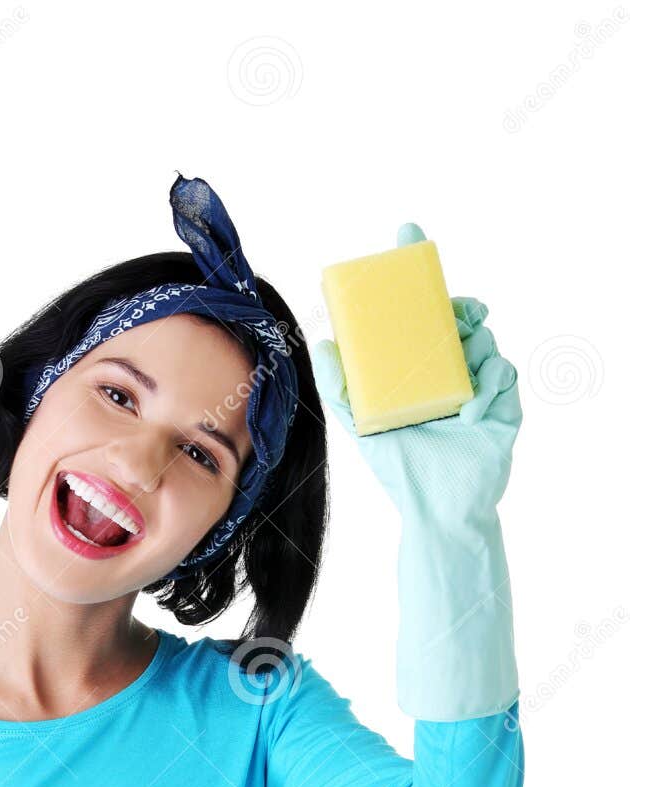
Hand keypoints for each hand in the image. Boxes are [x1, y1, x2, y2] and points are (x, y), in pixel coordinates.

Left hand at [311, 223, 521, 520]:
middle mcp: (450, 372)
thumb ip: (340, 387)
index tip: (409, 234)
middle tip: (450, 306)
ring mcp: (480, 387)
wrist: (436, 512)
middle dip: (457, 304)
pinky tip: (466, 413)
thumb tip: (322, 343)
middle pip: (458, 319)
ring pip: (484, 340)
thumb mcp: (361, 425)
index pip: (420, 313)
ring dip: (473, 340)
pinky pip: (502, 375)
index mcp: (418, 369)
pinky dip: (486, 387)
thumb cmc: (400, 470)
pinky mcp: (504, 406)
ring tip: (460, 352)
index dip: (418, 273)